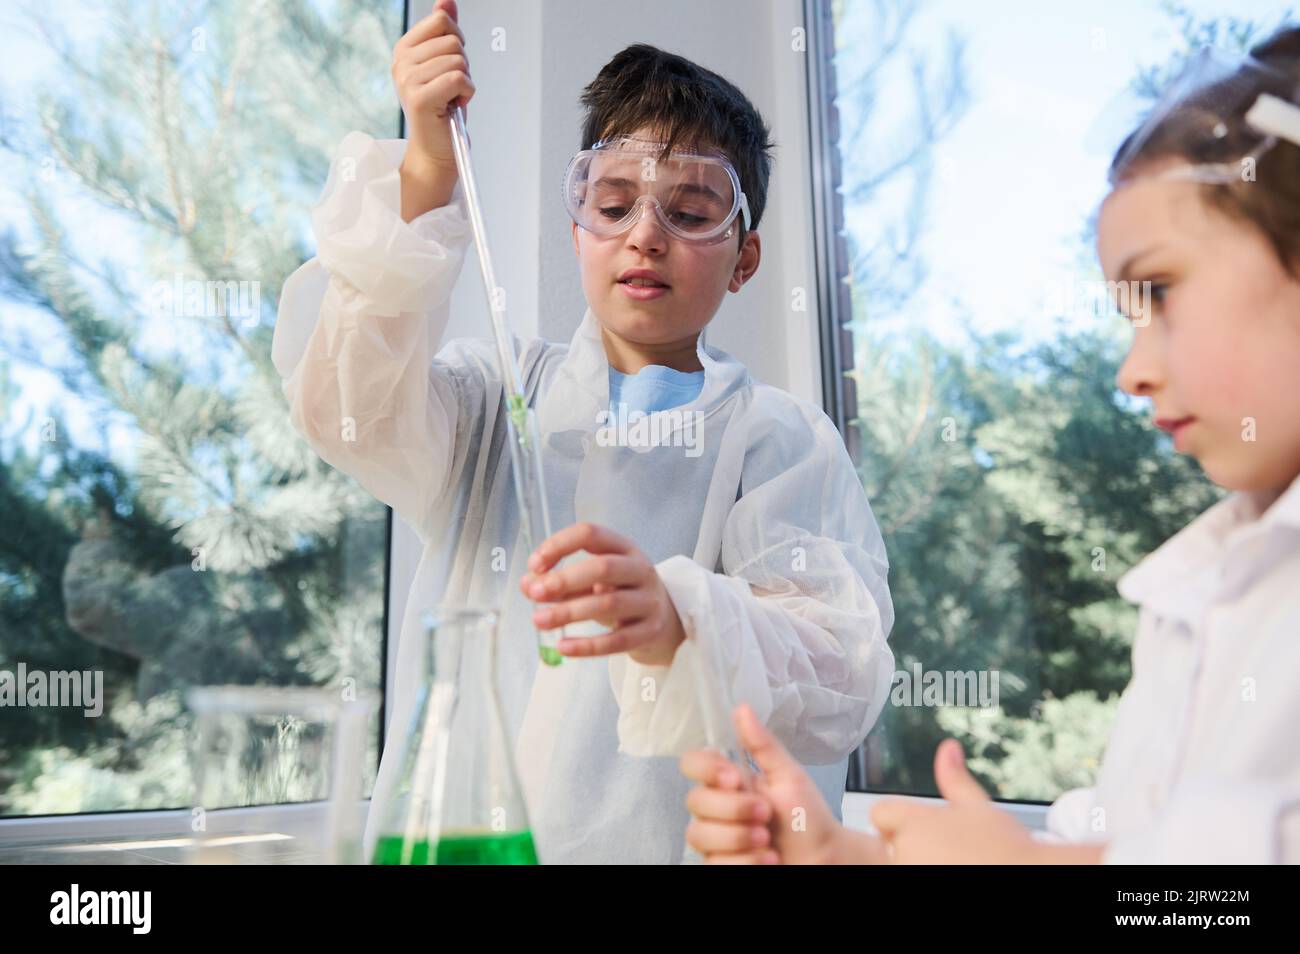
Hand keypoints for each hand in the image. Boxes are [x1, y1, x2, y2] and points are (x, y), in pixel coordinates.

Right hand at [391, 1, 474, 217]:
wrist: (436, 149)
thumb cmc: (443, 109)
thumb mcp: (444, 64)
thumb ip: (444, 31)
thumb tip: (446, 2)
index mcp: (405, 49)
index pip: (441, 20)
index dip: (457, 40)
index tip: (452, 62)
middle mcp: (402, 62)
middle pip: (453, 40)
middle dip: (464, 64)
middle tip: (452, 88)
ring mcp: (408, 80)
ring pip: (458, 61)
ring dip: (466, 82)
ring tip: (452, 98)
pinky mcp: (420, 98)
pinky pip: (459, 79)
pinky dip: (467, 94)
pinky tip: (456, 106)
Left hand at [519, 522, 686, 665]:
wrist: (663, 622)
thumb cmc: (620, 594)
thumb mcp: (591, 583)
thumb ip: (559, 583)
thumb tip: (527, 585)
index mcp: (624, 548)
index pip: (591, 534)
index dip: (560, 545)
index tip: (534, 564)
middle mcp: (640, 569)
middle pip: (603, 567)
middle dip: (565, 579)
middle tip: (535, 594)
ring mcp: (649, 600)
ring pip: (608, 603)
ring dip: (569, 612)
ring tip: (539, 620)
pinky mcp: (650, 631)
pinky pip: (618, 640)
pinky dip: (588, 645)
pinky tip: (563, 647)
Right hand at [680, 703, 887, 863]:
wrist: (824, 858)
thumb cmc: (809, 818)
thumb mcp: (789, 776)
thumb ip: (762, 745)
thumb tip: (742, 709)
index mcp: (730, 780)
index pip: (692, 763)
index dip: (706, 770)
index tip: (735, 778)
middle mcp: (717, 807)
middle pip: (694, 801)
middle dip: (734, 809)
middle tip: (765, 814)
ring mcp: (716, 838)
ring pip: (699, 834)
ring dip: (738, 838)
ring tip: (768, 842)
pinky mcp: (720, 864)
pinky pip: (713, 863)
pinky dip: (744, 862)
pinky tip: (767, 860)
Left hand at [870, 739, 1050, 863]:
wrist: (1029, 874)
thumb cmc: (1008, 849)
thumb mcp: (979, 806)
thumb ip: (954, 779)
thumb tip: (947, 748)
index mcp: (914, 823)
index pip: (881, 813)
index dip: (897, 818)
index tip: (920, 827)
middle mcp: (906, 850)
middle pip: (891, 841)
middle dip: (912, 842)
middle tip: (948, 848)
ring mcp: (911, 870)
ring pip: (903, 861)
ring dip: (921, 860)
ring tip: (956, 861)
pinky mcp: (915, 883)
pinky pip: (913, 874)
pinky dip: (929, 871)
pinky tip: (956, 868)